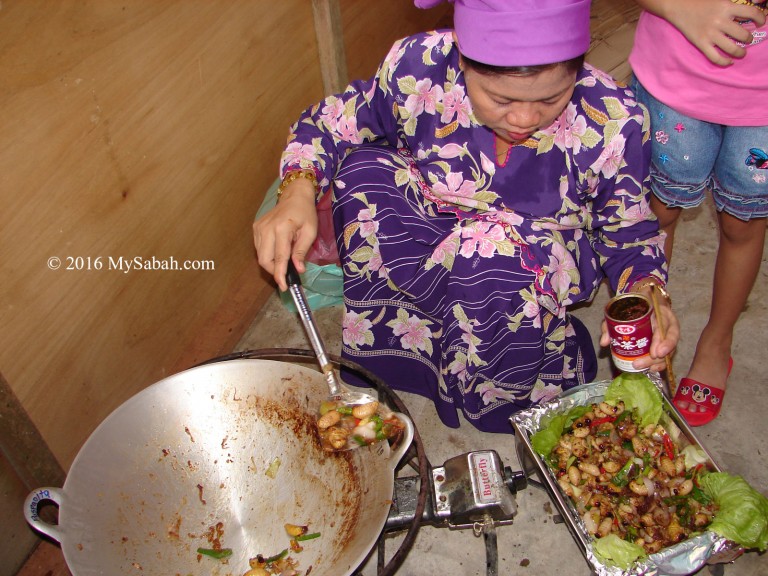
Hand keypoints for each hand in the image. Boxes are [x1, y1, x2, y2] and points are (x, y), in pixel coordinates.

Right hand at [252, 179, 317, 290]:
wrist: (294, 195)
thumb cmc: (305, 213)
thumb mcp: (310, 232)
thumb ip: (302, 251)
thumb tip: (298, 270)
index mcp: (282, 228)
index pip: (279, 257)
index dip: (280, 274)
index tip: (284, 287)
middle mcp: (267, 228)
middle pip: (264, 259)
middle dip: (274, 271)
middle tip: (286, 273)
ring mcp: (259, 228)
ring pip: (260, 256)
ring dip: (271, 263)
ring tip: (285, 259)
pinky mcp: (256, 228)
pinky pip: (259, 248)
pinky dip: (268, 254)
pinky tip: (278, 250)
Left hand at [599, 287, 679, 372]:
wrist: (646, 298)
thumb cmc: (633, 304)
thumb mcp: (620, 310)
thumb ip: (611, 323)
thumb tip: (604, 343)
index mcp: (660, 312)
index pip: (665, 327)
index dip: (662, 341)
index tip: (655, 353)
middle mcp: (667, 323)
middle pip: (668, 342)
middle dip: (656, 357)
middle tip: (640, 364)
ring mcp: (668, 333)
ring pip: (670, 349)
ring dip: (659, 362)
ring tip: (647, 369)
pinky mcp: (666, 341)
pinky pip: (667, 353)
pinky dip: (660, 363)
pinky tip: (652, 369)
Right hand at [639, 0, 765, 65]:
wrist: (678, 5)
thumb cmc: (699, 0)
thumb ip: (732, 4)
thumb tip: (747, 9)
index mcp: (727, 7)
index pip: (751, 13)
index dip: (760, 18)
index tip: (761, 22)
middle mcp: (721, 21)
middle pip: (743, 35)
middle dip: (749, 39)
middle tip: (748, 39)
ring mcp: (710, 34)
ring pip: (732, 48)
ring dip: (740, 52)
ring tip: (742, 53)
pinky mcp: (701, 43)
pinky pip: (715, 57)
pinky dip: (724, 62)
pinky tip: (729, 61)